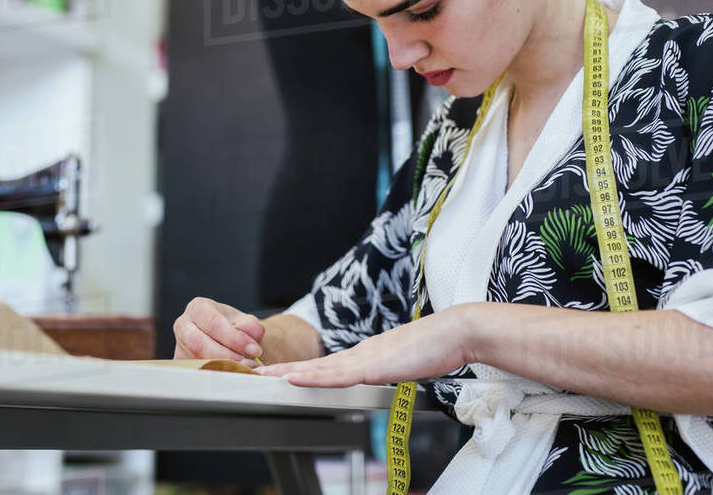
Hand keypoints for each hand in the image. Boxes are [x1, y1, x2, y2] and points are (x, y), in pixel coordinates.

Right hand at [173, 296, 264, 366]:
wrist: (222, 337)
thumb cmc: (230, 326)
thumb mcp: (242, 320)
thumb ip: (250, 325)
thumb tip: (254, 333)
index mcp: (198, 309)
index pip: (213, 323)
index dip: (234, 339)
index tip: (254, 350)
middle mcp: (184, 326)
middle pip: (200, 344)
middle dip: (227, 356)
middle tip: (249, 363)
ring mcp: (180, 347)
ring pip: (197, 361)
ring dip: (223, 367)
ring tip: (244, 369)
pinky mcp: (183, 365)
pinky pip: (198, 372)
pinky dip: (217, 375)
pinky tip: (232, 374)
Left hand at [257, 305, 474, 386]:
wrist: (456, 332)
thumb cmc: (438, 347)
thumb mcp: (408, 362)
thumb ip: (393, 369)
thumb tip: (388, 375)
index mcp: (369, 354)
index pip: (330, 365)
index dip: (305, 369)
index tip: (283, 373)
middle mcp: (362, 353)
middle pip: (316, 364)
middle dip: (286, 369)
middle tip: (257, 373)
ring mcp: (366, 358)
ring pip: (319, 369)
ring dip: (290, 373)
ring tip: (264, 377)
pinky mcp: (374, 365)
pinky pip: (337, 375)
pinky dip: (313, 378)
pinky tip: (295, 379)